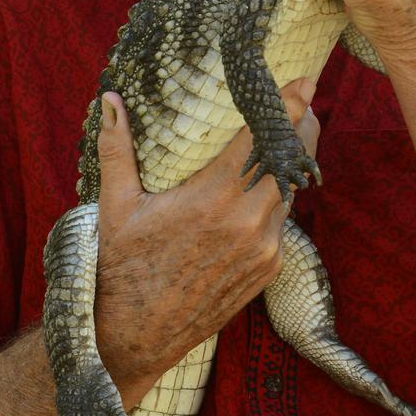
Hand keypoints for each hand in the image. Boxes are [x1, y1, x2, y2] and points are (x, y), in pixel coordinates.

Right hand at [93, 78, 318, 393]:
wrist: (137, 335)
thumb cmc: (122, 269)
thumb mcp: (116, 206)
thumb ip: (117, 148)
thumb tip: (110, 101)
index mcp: (213, 198)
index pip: (264, 139)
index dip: (288, 106)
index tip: (305, 80)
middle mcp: (247, 222)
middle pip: (293, 161)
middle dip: (299, 128)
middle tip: (300, 103)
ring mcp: (264, 248)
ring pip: (291, 191)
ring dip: (290, 164)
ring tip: (283, 140)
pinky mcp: (268, 269)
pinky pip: (282, 222)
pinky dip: (277, 200)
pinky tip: (262, 191)